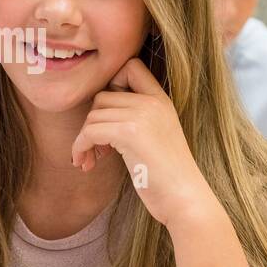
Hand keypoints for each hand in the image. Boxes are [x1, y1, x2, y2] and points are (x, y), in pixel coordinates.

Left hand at [71, 57, 214, 229]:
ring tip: (92, 159)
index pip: (131, 66)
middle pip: (102, 95)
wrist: (185, 199)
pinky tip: (86, 164)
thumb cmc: (167, 177)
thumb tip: (97, 112)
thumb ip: (136, 118)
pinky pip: (90, 131)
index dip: (111, 86)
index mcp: (161, 100)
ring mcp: (142, 115)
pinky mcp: (130, 133)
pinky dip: (81, 147)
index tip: (109, 116)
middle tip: (97, 149)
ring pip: (93, 114)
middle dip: (92, 122)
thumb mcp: (156, 137)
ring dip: (85, 139)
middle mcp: (152, 102)